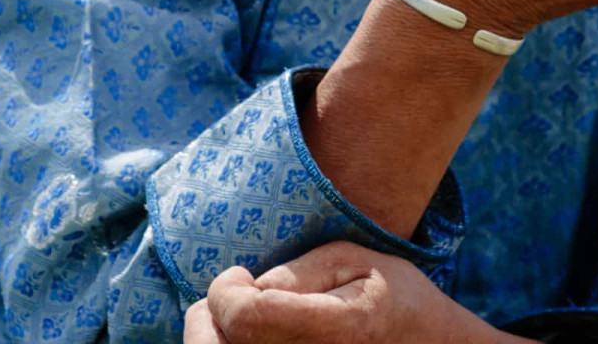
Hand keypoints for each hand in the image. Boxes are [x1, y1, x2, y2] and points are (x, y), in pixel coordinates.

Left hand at [183, 242, 530, 343]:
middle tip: (226, 295)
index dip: (226, 289)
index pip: (244, 315)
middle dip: (206, 317)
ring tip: (234, 317)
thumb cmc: (391, 299)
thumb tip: (250, 288)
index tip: (239, 273)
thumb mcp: (357, 261)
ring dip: (212, 338)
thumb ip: (300, 271)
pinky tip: (244, 337)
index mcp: (335, 329)